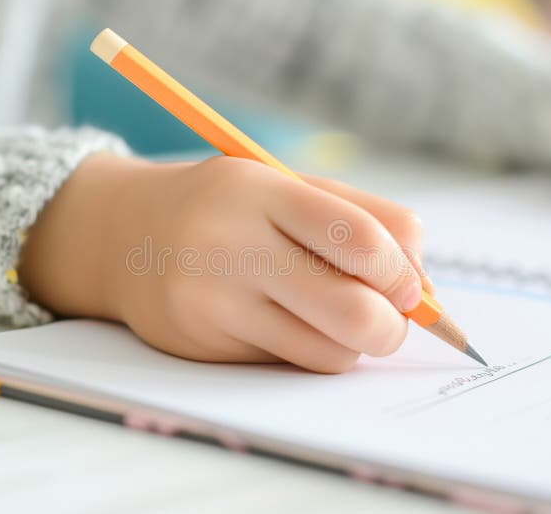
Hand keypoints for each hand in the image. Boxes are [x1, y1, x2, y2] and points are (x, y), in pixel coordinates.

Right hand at [19, 154, 428, 372]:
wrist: (126, 233)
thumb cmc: (228, 206)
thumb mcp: (289, 187)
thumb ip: (365, 220)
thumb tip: (424, 288)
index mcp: (261, 193)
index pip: (360, 240)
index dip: (403, 273)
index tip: (410, 287)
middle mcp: (232, 248)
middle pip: (353, 312)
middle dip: (391, 327)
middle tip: (389, 320)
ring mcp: (214, 303)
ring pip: (326, 353)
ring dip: (351, 344)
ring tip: (333, 317)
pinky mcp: (204, 346)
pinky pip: (287, 364)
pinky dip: (307, 350)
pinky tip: (285, 322)